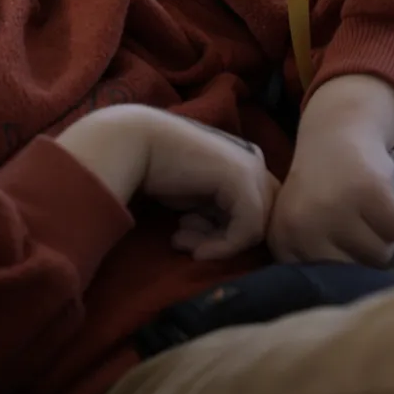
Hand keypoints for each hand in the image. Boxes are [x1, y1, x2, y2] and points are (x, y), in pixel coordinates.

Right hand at [56, 106, 276, 261]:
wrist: (135, 143)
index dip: (224, 232)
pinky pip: (248, 230)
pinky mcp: (244, 181)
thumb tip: (227, 236)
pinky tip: (194, 249)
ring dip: (218, 246)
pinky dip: (223, 248)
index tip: (186, 235)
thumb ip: (217, 209)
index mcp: (245, 161)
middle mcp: (254, 162)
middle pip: (258, 219)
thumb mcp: (196, 193)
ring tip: (181, 241)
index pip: (254, 210)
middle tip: (185, 243)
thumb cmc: (156, 166)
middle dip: (224, 239)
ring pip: (256, 228)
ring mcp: (252, 169)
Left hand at [267, 75, 393, 265]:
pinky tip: (377, 196)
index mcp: (283, 241)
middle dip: (364, 251)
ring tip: (363, 208)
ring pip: (381, 252)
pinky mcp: (369, 191)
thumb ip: (312, 261)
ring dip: (382, 234)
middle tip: (354, 221)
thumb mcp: (300, 227)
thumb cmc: (319, 190)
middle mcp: (304, 226)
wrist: (335, 134)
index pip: (325, 283)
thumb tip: (342, 307)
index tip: (339, 245)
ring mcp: (335, 208)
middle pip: (357, 270)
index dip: (341, 265)